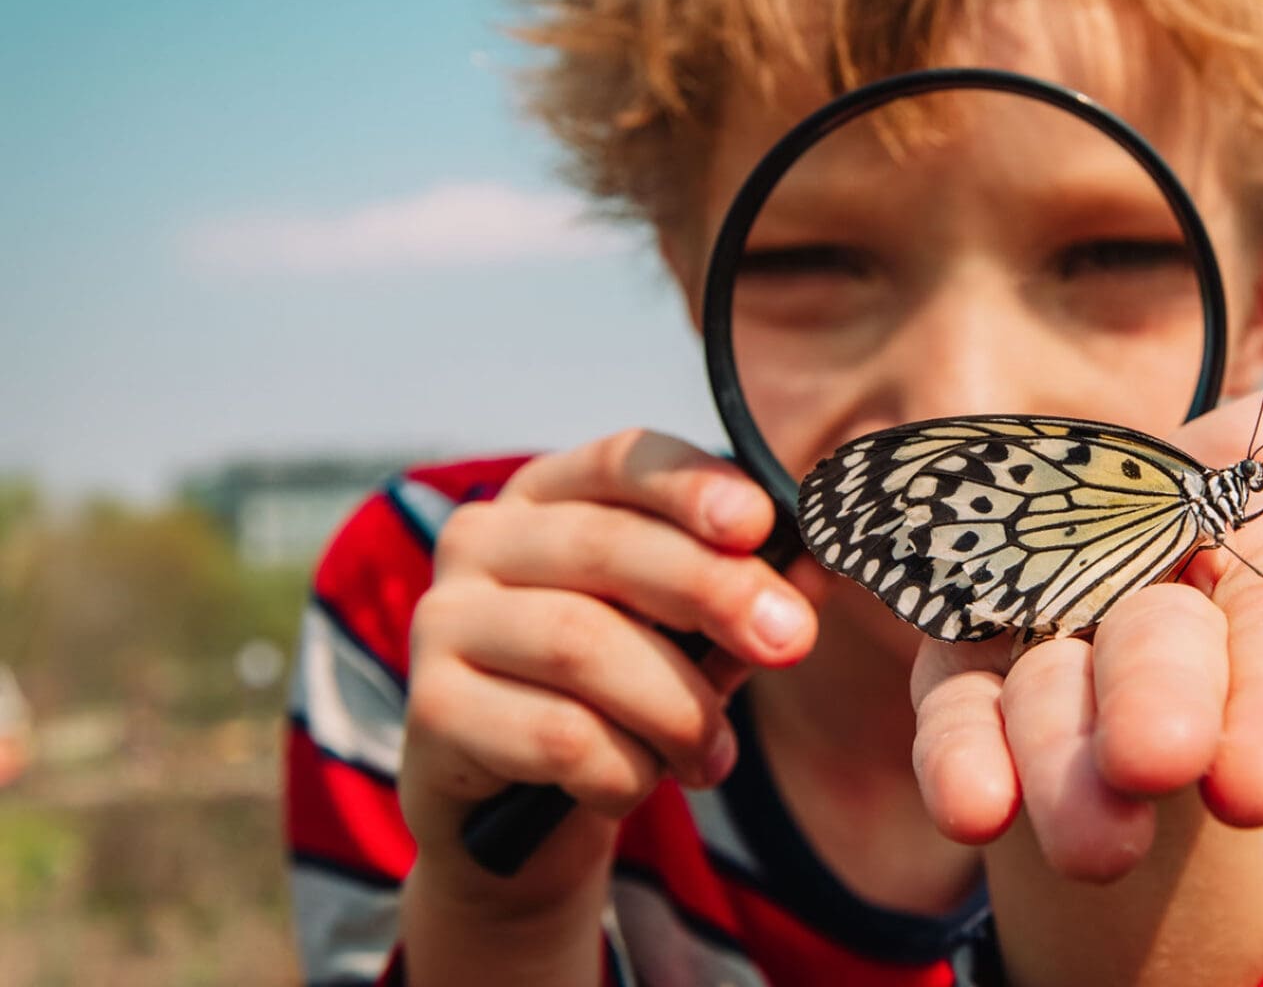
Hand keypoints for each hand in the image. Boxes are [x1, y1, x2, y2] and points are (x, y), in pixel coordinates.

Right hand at [398, 429, 816, 909]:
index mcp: (550, 495)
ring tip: (713, 755)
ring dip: (678, 708)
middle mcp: (482, 540)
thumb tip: (814, 572)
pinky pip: (559, 735)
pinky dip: (625, 770)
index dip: (692, 485)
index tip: (758, 523)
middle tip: (791, 641)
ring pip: (585, 645)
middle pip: (609, 548)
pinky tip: (639, 783)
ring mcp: (444, 620)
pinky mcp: (433, 708)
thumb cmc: (616, 698)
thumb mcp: (689, 637)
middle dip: (716, 592)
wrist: (518, 816)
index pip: (623, 461)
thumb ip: (743, 598)